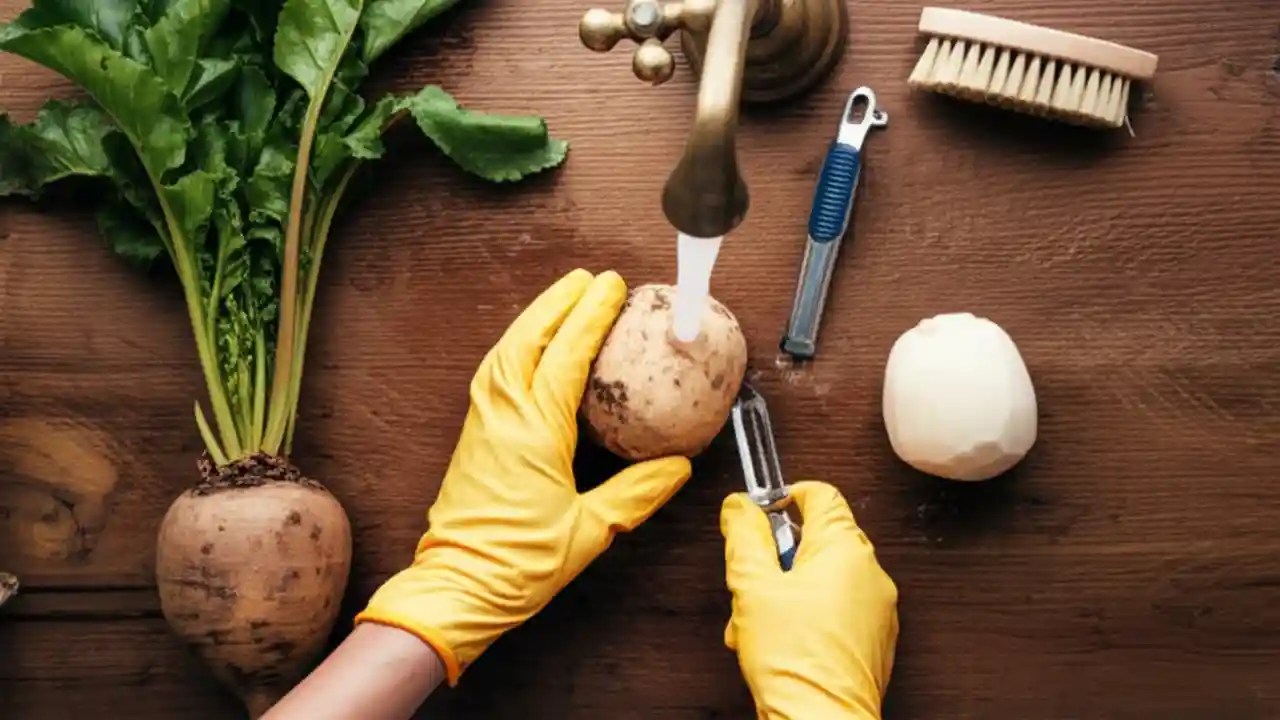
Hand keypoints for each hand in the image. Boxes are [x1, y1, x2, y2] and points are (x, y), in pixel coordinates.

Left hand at [355, 269, 691, 684]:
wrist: (458, 586)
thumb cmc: (521, 564)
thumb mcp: (591, 531)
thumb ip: (637, 493)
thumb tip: (677, 465)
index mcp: (535, 432)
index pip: (566, 356)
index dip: (590, 316)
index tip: (610, 286)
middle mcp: (504, 417)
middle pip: (527, 339)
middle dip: (557, 302)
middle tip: (586, 278)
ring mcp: (483, 423)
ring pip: (504, 351)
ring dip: (533, 319)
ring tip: (560, 299)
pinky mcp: (473, 435)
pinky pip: (492, 373)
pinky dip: (513, 346)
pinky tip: (528, 345)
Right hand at [721, 482, 898, 719]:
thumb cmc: (793, 659)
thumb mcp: (751, 586)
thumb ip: (744, 537)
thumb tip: (740, 506)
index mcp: (845, 548)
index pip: (821, 494)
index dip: (787, 495)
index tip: (762, 510)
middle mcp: (870, 572)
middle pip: (820, 539)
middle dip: (781, 555)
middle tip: (755, 580)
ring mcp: (878, 608)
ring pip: (826, 577)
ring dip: (790, 589)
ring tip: (762, 621)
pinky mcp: (876, 638)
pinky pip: (840, 608)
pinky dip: (811, 615)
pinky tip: (783, 641)